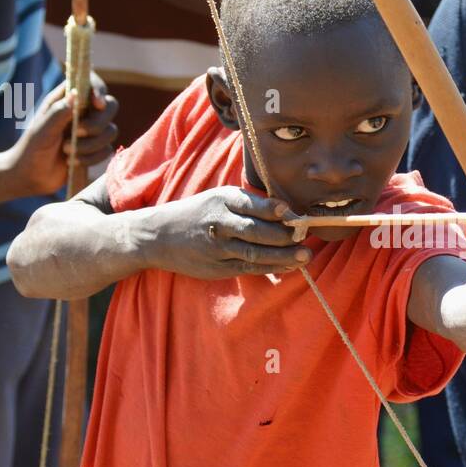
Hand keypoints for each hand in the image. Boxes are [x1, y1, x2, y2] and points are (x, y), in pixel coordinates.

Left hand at [7, 83, 118, 194]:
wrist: (31, 176)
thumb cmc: (31, 149)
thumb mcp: (42, 130)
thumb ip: (59, 112)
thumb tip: (76, 94)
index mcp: (67, 100)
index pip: (91, 82)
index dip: (99, 89)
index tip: (97, 104)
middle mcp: (82, 112)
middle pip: (110, 106)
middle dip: (98, 122)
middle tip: (77, 132)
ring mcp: (91, 131)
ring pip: (110, 130)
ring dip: (91, 144)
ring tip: (68, 151)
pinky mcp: (95, 149)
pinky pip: (107, 150)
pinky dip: (92, 157)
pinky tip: (74, 161)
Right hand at [143, 186, 310, 280]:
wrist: (159, 236)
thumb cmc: (199, 212)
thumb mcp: (218, 197)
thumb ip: (249, 203)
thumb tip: (287, 211)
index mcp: (221, 200)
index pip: (250, 205)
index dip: (271, 210)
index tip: (291, 213)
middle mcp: (219, 223)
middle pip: (256, 231)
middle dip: (284, 236)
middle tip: (306, 237)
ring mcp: (218, 248)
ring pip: (255, 253)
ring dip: (283, 256)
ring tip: (304, 256)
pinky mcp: (218, 267)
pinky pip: (249, 268)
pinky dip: (271, 268)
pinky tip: (288, 266)